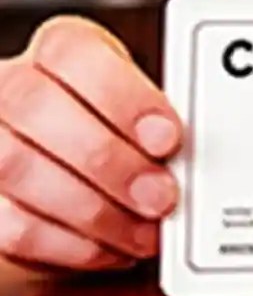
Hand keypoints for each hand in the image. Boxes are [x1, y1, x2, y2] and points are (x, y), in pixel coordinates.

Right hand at [0, 16, 181, 272]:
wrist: (77, 175)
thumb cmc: (124, 131)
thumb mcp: (149, 112)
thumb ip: (161, 123)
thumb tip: (192, 159)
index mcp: (61, 49)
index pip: (73, 52)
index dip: (121, 96)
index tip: (168, 136)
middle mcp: (13, 86)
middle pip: (34, 105)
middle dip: (108, 160)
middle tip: (161, 196)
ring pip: (15, 166)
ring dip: (93, 209)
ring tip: (145, 230)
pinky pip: (14, 226)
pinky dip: (74, 244)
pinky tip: (116, 246)